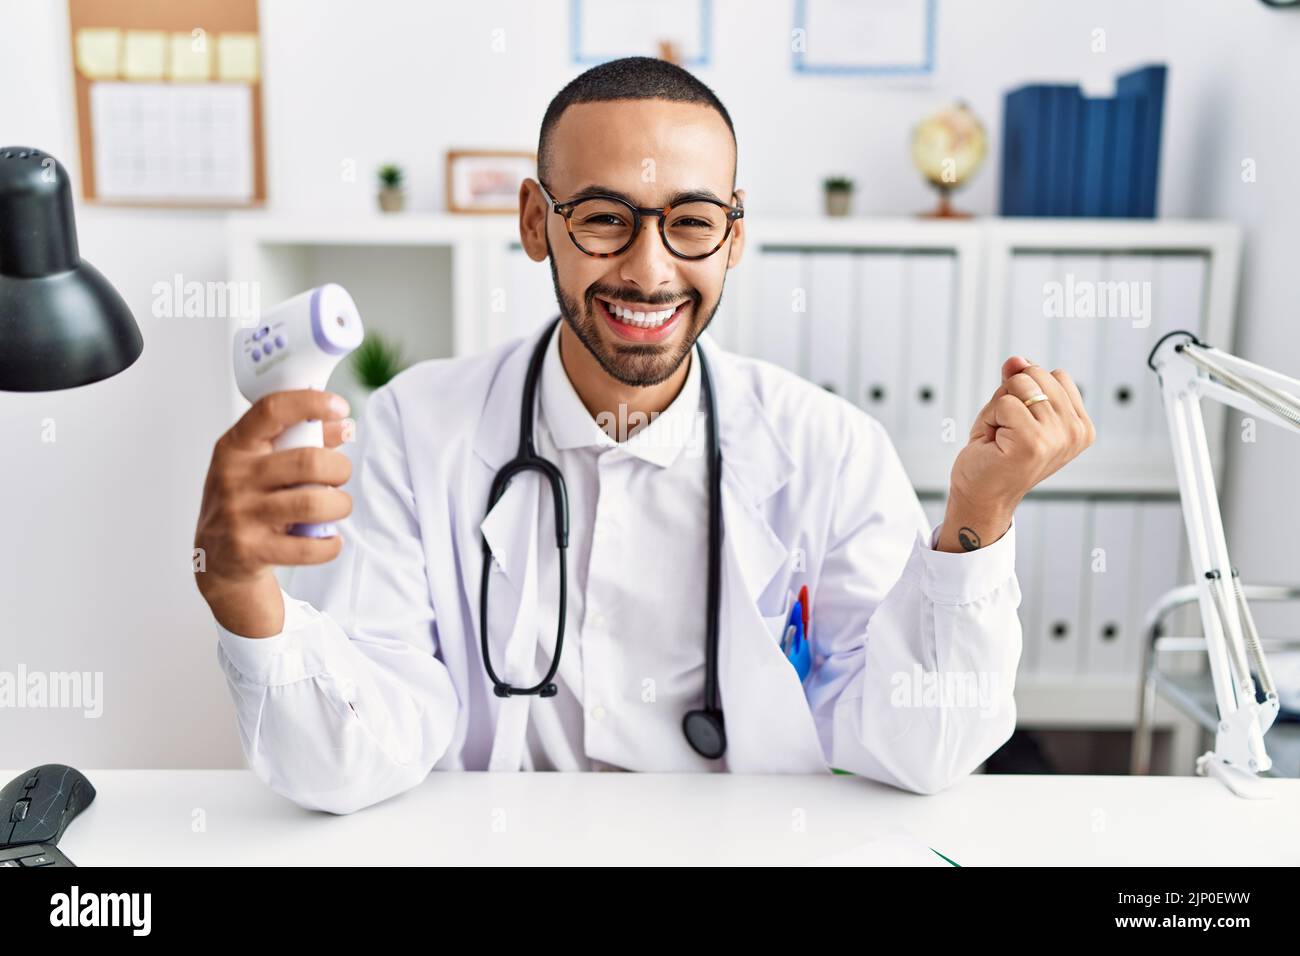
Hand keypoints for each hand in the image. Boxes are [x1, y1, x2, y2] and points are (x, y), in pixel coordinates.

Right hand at [193, 390, 353, 636]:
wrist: (217, 560)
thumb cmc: (245, 502)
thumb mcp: (261, 465)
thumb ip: (301, 441)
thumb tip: (343, 424)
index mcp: (235, 447)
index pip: (271, 411)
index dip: (310, 403)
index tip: (340, 406)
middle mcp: (233, 477)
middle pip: (307, 461)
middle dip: (339, 468)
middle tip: (341, 475)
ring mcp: (240, 515)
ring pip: (313, 503)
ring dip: (340, 505)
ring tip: (338, 507)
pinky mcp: (250, 550)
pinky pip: (308, 547)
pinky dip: (330, 544)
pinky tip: (329, 539)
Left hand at [937, 356, 1094, 551]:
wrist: (981, 496)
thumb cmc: (995, 454)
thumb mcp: (1010, 409)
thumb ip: (1019, 381)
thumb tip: (1016, 359)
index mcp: (1081, 425)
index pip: (1055, 375)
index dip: (1026, 392)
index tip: (1021, 424)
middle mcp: (1076, 431)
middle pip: (1036, 373)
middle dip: (1010, 395)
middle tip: (1006, 431)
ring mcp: (1058, 437)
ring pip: (1019, 384)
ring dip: (998, 408)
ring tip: (1001, 437)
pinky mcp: (1034, 442)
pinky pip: (1003, 401)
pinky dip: (990, 417)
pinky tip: (995, 442)